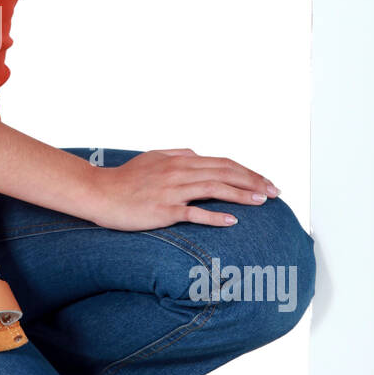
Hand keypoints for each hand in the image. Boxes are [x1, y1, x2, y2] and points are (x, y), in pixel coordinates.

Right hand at [85, 149, 278, 231]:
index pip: (222, 162)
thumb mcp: (153, 157)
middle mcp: (179, 171)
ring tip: (262, 201)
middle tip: (274, 192)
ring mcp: (171, 190)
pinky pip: (193, 212)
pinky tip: (232, 220)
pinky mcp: (163, 210)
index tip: (265, 181)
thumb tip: (199, 155)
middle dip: (253, 181)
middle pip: (224, 173)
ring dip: (241, 194)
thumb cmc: (125, 178)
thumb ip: (178, 154)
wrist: (99, 193)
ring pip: (214, 188)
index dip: (247, 171)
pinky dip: (214, 215)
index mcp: (180, 160)